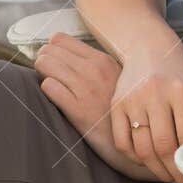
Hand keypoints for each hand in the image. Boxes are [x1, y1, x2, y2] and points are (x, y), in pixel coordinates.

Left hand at [36, 33, 129, 172]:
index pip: (59, 39)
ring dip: (43, 75)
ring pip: (45, 63)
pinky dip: (47, 90)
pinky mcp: (79, 110)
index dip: (51, 51)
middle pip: (48, 49)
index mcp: (102, 60)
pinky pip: (49, 86)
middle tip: (51, 77)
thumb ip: (93, 65)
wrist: (139, 144)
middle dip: (44, 62)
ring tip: (54, 87)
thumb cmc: (121, 113)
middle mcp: (94, 70)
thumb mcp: (115, 80)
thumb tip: (61, 54)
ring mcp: (87, 89)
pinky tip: (57, 100)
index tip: (55, 64)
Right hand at [108, 40, 182, 182]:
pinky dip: (134, 157)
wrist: (148, 48)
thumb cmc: (178, 73)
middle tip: (180, 182)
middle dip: (174, 172)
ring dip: (155, 169)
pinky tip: (146, 159)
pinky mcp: (116, 103)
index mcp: (182, 90)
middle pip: (164, 146)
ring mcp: (132, 98)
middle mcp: (155, 93)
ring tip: (165, 174)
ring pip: (142, 148)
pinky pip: (122, 141)